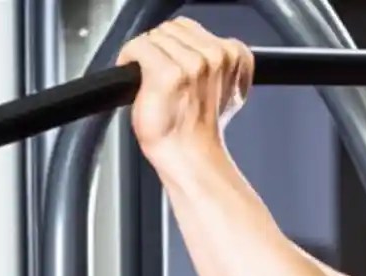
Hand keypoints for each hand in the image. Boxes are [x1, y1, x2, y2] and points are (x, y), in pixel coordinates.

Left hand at [116, 17, 253, 157]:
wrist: (191, 157)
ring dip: (147, 56)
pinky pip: (139, 47)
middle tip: (158, 74)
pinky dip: (130, 59)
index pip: (193, 29)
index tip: (173, 64)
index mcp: (235, 56)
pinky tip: (137, 80)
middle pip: (172, 29)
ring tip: (150, 80)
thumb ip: (216, 65)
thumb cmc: (200, 131)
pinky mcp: (167, 73)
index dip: (177, 47)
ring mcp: (193, 63)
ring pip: (156, 37)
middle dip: (161, 49)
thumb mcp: (225, 91)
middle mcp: (216, 56)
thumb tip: (192, 52)